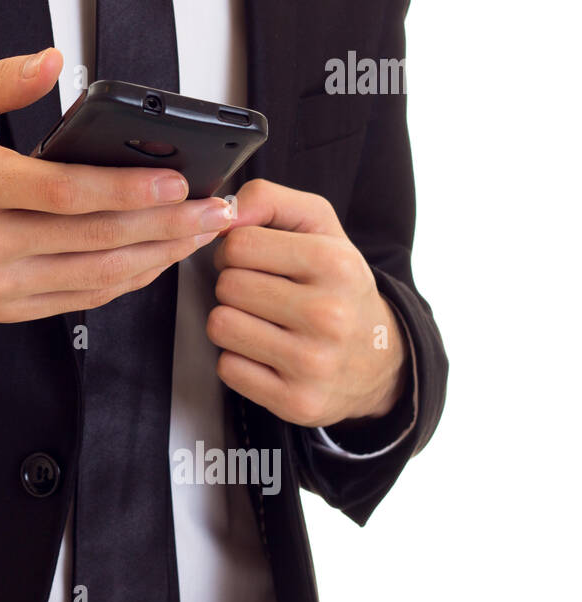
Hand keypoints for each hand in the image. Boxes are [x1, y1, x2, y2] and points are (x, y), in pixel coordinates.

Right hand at [0, 48, 235, 322]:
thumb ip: (1, 82)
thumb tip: (50, 61)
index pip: (62, 193)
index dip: (126, 190)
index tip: (175, 181)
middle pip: (92, 239)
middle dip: (166, 225)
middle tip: (215, 210)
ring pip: (95, 276)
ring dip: (158, 257)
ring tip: (200, 235)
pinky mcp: (5, 308)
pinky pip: (79, 300)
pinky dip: (124, 281)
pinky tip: (155, 259)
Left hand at [207, 179, 406, 426]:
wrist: (382, 358)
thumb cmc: (338, 285)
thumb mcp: (319, 227)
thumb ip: (269, 199)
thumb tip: (226, 210)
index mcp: (335, 264)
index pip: (238, 244)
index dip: (235, 250)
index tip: (255, 261)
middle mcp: (328, 315)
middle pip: (226, 285)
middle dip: (235, 285)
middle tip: (262, 294)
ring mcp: (312, 363)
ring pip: (220, 325)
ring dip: (232, 321)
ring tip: (263, 321)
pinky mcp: (295, 401)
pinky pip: (227, 367)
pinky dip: (238, 359)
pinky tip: (266, 353)